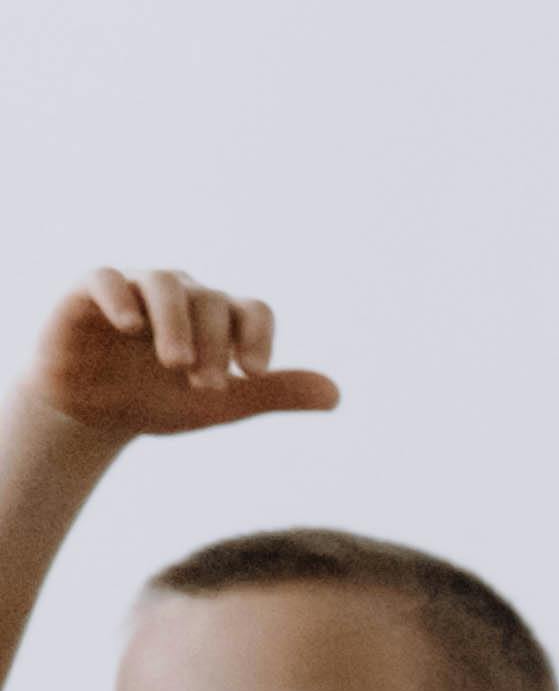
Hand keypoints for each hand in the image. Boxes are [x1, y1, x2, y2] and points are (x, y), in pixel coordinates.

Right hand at [22, 270, 336, 443]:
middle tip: (207, 386)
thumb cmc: (162, 400)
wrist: (96, 412)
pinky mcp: (89, 292)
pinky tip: (130, 326)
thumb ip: (274, 394)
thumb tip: (337, 395)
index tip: (255, 373)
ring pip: (166, 284)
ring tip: (176, 363)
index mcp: (220, 317)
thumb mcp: (222, 404)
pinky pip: (106, 277)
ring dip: (176, 322)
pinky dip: (120, 296)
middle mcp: (184, 295)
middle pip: (211, 302)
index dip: (259, 337)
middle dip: (214, 345)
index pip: (253, 310)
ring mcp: (136, 289)